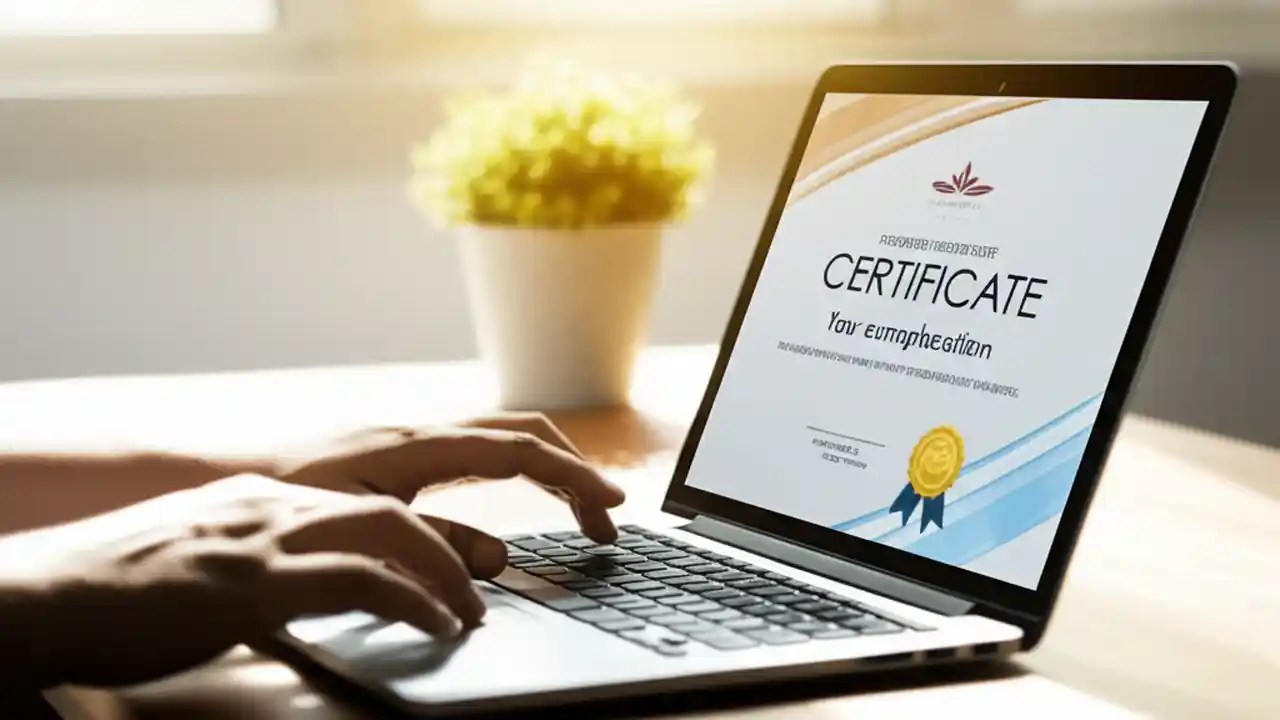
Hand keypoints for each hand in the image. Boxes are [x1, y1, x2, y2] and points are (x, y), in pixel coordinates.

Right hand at [0, 474, 490, 687]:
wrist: (45, 591)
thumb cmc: (119, 591)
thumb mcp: (206, 565)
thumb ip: (264, 567)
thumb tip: (309, 589)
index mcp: (263, 499)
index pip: (364, 498)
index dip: (420, 522)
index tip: (458, 551)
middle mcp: (271, 504)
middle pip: (390, 505)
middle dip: (450, 538)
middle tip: (484, 578)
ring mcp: (262, 537)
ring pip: (388, 530)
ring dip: (444, 571)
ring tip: (471, 613)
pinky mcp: (252, 582)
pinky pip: (359, 580)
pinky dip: (409, 601)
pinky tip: (434, 626)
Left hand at [275, 413, 625, 561]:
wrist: (225, 475)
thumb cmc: (284, 501)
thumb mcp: (362, 530)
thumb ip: (432, 544)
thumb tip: (500, 560)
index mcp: (420, 446)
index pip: (519, 450)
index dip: (573, 476)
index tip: (612, 507)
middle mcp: (425, 433)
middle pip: (524, 433)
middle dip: (574, 471)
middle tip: (606, 518)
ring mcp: (416, 439)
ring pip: (505, 440)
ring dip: (550, 473)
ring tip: (579, 515)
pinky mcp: (405, 454)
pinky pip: (480, 455)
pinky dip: (518, 477)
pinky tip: (518, 508)